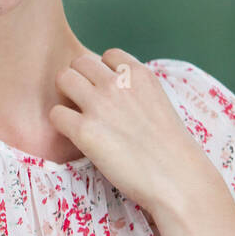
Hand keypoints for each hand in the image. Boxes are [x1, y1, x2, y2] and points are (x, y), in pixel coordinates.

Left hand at [49, 48, 216, 218]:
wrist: (178, 180)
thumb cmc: (173, 151)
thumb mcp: (159, 104)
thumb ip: (136, 92)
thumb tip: (117, 94)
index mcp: (140, 74)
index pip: (108, 55)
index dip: (103, 73)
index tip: (109, 93)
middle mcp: (118, 83)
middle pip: (79, 62)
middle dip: (79, 80)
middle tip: (86, 105)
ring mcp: (99, 105)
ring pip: (63, 79)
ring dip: (65, 97)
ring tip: (78, 118)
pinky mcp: (84, 131)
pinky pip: (56, 113)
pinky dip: (61, 125)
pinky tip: (76, 138)